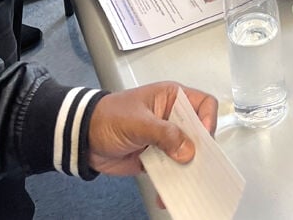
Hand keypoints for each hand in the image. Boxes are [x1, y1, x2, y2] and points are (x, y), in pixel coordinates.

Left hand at [87, 82, 217, 175]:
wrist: (84, 138)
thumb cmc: (109, 117)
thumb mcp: (138, 122)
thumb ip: (164, 134)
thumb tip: (188, 150)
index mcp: (172, 98)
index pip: (203, 104)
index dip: (207, 119)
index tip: (203, 138)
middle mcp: (172, 117)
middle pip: (198, 133)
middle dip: (200, 151)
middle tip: (198, 166)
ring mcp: (165, 139)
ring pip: (186, 155)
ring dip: (186, 171)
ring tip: (186, 185)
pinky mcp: (156, 158)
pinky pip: (171, 171)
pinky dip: (170, 183)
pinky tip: (166, 194)